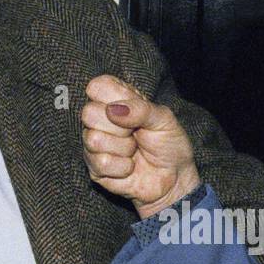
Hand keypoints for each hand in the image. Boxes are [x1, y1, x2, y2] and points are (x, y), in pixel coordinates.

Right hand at [82, 74, 201, 217]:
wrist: (174, 177)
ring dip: (123, 148)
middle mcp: (100, 120)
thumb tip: (113, 109)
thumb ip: (140, 109)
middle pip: (89, 113)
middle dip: (119, 126)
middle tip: (134, 133)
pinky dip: (123, 167)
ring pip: (94, 139)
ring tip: (134, 150)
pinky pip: (102, 163)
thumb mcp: (163, 119)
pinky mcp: (95, 169)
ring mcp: (94, 144)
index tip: (134, 110)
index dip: (114, 98)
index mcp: (115, 100)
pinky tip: (130, 166)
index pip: (97, 86)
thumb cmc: (169, 144)